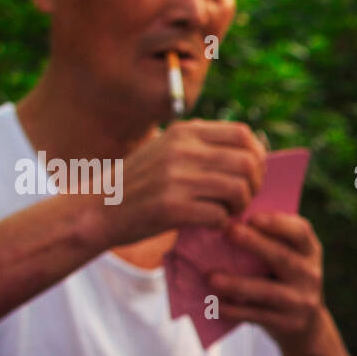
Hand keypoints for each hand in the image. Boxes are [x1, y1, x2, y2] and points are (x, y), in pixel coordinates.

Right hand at [101, 120, 265, 246]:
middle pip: (247, 164)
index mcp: (185, 132)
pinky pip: (219, 216)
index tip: (250, 175)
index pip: (243, 135)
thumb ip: (204, 146)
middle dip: (253, 186)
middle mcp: (182, 150)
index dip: (257, 157)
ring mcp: (176, 178)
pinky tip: (208, 223)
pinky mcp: (171, 207)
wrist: (98, 208)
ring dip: (239, 206)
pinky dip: (221, 223)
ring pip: (238, 190)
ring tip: (225, 211)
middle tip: (240, 199)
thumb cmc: (141, 182)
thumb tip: (254, 150)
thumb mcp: (168, 149)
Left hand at [208, 212, 324, 349]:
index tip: (252, 217)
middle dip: (256, 244)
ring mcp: (302, 301)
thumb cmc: (285, 280)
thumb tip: (229, 220)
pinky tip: (217, 304)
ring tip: (212, 278)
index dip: (278, 223)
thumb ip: (270, 240)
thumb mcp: (290, 257)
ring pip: (269, 292)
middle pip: (284, 257)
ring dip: (239, 284)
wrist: (306, 326)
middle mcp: (310, 274)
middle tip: (230, 231)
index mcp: (309, 251)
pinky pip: (259, 316)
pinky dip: (236, 310)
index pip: (301, 232)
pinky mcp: (289, 324)